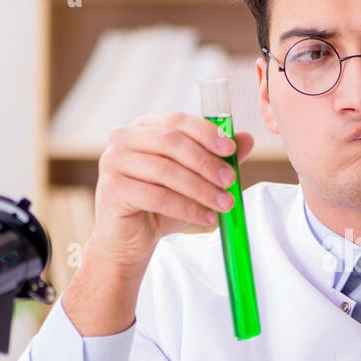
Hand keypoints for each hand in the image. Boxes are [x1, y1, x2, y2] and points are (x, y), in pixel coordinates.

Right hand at [92, 112, 253, 274]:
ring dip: (200, 188)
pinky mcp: (112, 189)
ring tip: (225, 204)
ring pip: (165, 171)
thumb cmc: (161, 206)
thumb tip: (247, 138)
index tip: (231, 149)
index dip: (206, 133)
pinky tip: (207, 218)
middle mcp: (123, 138)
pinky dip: (187, 208)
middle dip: (206, 162)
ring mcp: (113, 162)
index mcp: (143, 127)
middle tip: (231, 181)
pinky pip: (157, 197)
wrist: (130, 239)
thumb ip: (217, 158)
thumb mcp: (194, 179)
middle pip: (171, 143)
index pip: (178, 121)